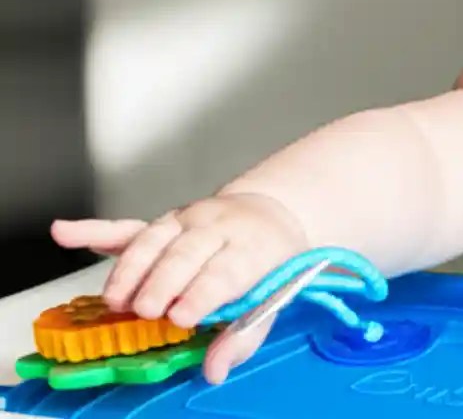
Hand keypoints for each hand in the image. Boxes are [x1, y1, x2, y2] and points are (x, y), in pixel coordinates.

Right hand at [51, 192, 309, 383]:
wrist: (271, 215)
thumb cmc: (270, 263)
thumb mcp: (274, 297)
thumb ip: (244, 335)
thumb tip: (215, 371)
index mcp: (251, 247)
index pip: (225, 270)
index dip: (201, 293)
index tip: (181, 317)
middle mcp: (217, 227)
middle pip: (185, 252)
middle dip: (162, 282)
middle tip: (146, 311)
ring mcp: (186, 220)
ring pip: (153, 239)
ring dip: (130, 269)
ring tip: (115, 301)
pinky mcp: (162, 222)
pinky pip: (125, 227)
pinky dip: (93, 230)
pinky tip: (65, 233)